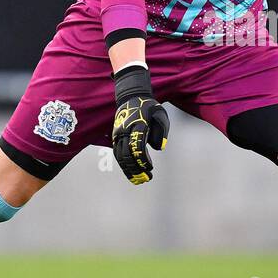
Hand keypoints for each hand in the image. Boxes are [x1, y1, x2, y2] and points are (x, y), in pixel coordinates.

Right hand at [110, 64, 169, 184]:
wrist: (130, 96)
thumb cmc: (148, 107)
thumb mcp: (160, 115)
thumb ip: (162, 131)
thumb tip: (158, 148)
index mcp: (137, 125)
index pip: (137, 146)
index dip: (143, 160)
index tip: (150, 168)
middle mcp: (124, 131)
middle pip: (126, 155)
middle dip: (136, 169)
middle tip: (146, 178)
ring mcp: (118, 134)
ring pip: (120, 157)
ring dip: (129, 170)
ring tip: (139, 180)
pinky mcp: (115, 138)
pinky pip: (118, 154)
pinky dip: (124, 165)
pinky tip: (132, 174)